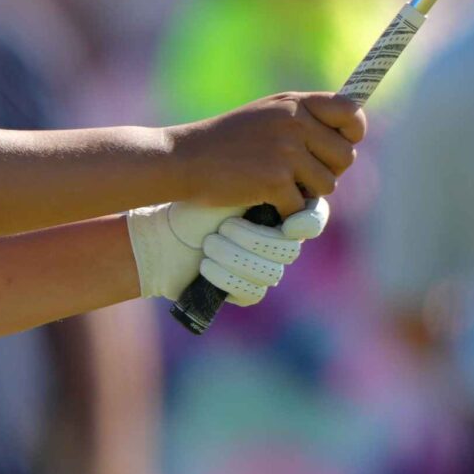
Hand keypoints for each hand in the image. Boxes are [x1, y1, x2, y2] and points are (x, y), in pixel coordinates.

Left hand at [125, 198, 330, 304]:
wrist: (161, 231)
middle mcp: (277, 242)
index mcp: (282, 211)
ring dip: (235, 257)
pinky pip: (252, 293)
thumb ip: (272, 180)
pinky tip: (205, 266)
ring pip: (270, 273)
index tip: (288, 224)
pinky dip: (227, 279)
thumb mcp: (236, 183)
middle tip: (224, 228)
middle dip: (255, 239)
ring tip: (208, 244)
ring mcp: (262, 268)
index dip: (307, 223)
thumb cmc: (197, 201)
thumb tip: (299, 183)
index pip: (313, 218)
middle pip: (290, 250)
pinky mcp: (244, 291)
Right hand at [165, 93, 363, 215]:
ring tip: (276, 185)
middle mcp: (294, 122)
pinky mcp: (274, 180)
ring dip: (306, 193)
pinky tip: (262, 199)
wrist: (182, 159)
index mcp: (294, 103)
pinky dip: (284, 211)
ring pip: (328, 185)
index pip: (351, 112)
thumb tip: (347, 142)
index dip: (353, 132)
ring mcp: (285, 151)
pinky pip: (300, 206)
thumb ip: (301, 121)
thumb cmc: (223, 142)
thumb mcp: (265, 116)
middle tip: (298, 175)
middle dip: (326, 172)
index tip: (341, 144)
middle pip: (345, 157)